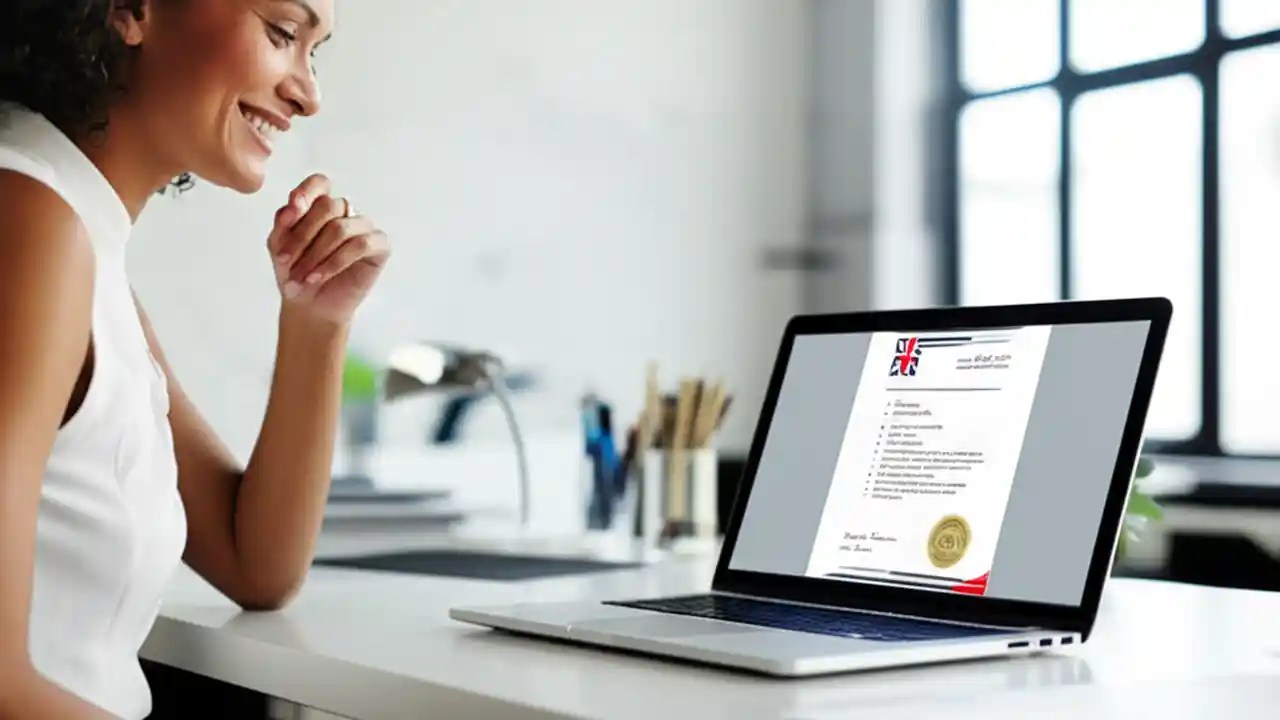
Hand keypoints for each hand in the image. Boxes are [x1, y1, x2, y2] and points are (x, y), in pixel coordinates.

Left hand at [268, 174, 390, 324]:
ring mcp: (364, 228)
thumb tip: (292, 204)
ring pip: (341, 228)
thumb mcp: (279, 246)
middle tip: (285, 263)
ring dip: (316, 254)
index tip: (289, 215)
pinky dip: (335, 262)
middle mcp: (345, 213)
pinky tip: (318, 277)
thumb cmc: (295, 274)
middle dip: (303, 236)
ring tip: (301, 277)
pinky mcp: (380, 247)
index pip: (320, 183)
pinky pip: (360, 245)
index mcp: (320, 206)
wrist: (309, 307)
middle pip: (327, 206)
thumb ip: (284, 222)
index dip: (305, 193)